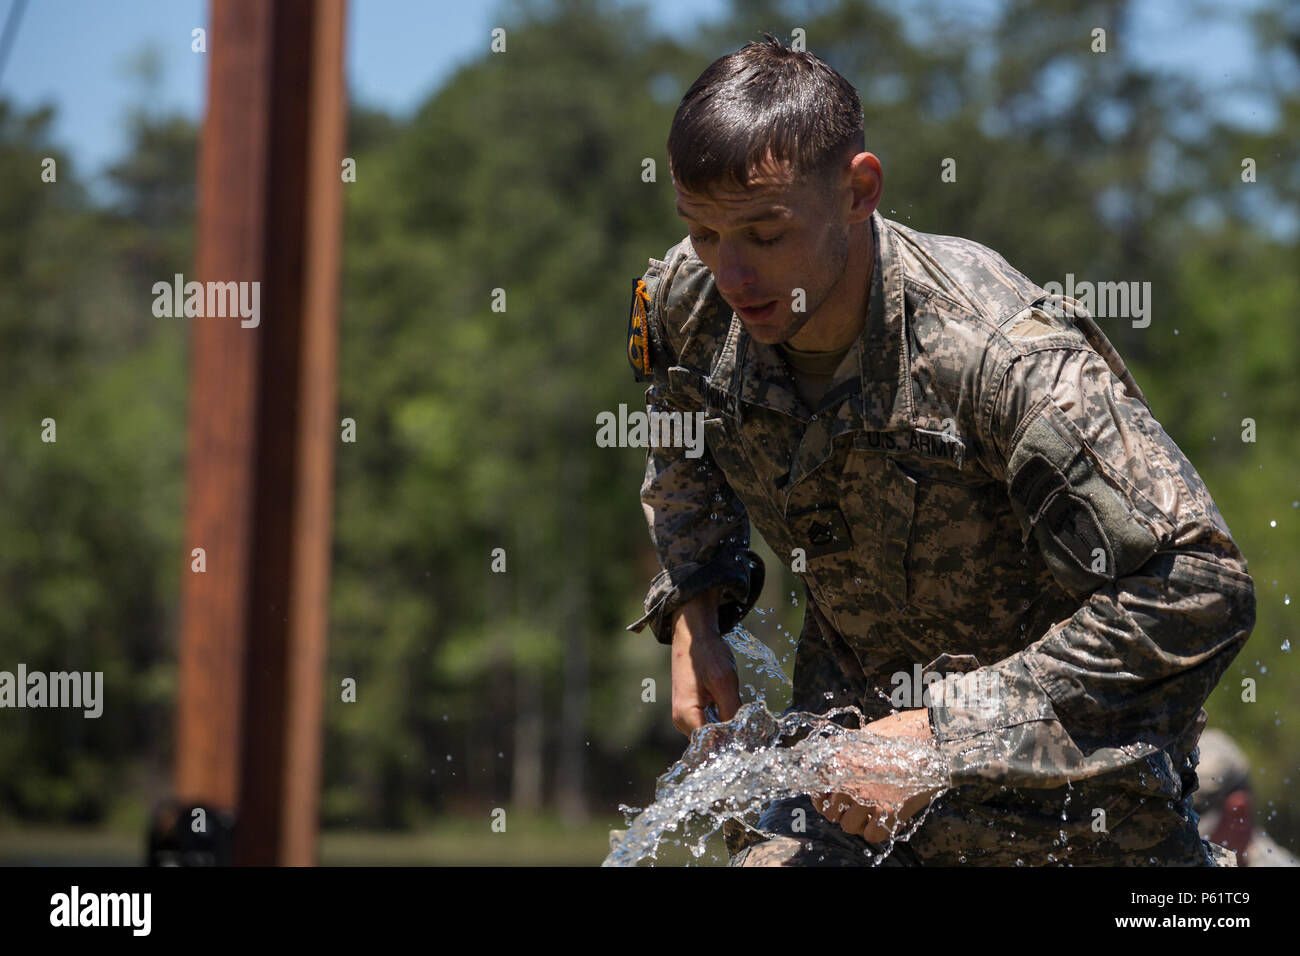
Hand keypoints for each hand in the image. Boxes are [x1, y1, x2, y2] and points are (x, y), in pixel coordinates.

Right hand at [669, 589, 739, 734]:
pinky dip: (723, 722)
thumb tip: (742, 737)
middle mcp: (682, 722)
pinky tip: (737, 716)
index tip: (753, 740)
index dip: (732, 745)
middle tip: (756, 733)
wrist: (693, 634)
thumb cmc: (706, 653)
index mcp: (686, 716)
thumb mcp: (724, 681)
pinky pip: (709, 725)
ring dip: (729, 731)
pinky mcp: (691, 710)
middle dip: (732, 739)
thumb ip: (731, 711)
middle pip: (711, 743)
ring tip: (749, 724)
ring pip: (711, 735)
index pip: (712, 745)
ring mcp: (685, 717)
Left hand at [812, 708, 943, 841]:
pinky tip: (880, 820)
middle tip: (850, 807)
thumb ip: (842, 751)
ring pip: (848, 826)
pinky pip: (871, 835)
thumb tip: (825, 765)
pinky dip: (874, 831)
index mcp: (839, 761)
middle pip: (830, 812)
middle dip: (838, 811)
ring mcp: (869, 799)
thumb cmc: (898, 734)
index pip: (816, 789)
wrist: (932, 741)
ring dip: (855, 822)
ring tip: (866, 813)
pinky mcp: (890, 813)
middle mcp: (849, 782)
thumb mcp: (863, 736)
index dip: (820, 797)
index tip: (827, 799)